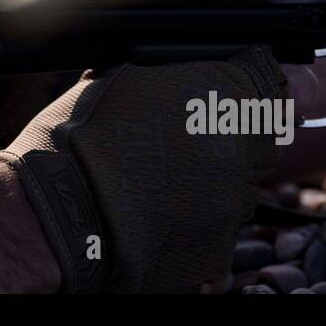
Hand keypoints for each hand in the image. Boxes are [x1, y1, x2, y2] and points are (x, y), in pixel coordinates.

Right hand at [0, 47, 285, 291]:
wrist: (59, 207)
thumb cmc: (81, 136)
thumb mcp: (127, 77)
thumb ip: (175, 77)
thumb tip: (187, 74)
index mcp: (225, 94)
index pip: (266, 87)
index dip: (242, 97)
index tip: (224, 105)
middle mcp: (241, 149)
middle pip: (256, 146)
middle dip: (226, 147)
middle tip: (176, 153)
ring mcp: (234, 204)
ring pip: (236, 194)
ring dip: (208, 190)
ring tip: (156, 189)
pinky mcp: (218, 251)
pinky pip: (217, 236)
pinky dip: (194, 230)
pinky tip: (156, 219)